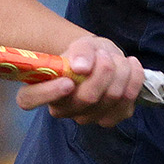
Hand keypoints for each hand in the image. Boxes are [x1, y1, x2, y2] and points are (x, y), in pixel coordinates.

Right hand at [17, 35, 143, 126]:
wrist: (102, 60)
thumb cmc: (85, 54)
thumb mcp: (82, 44)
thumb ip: (80, 52)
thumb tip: (79, 67)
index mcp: (42, 89)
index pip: (29, 99)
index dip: (47, 93)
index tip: (67, 82)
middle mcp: (62, 109)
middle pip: (86, 98)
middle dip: (103, 71)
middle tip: (105, 55)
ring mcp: (86, 117)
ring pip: (111, 98)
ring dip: (121, 72)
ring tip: (117, 58)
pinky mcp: (110, 118)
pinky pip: (127, 104)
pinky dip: (134, 80)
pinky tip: (131, 65)